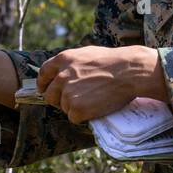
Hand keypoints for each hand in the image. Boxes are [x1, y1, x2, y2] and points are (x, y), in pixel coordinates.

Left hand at [38, 45, 164, 122]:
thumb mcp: (87, 54)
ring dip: (75, 107)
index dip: (44, 84)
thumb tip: (63, 72)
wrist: (129, 71)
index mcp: (62, 60)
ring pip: (63, 107)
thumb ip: (71, 63)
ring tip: (93, 100)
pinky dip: (83, 116)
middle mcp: (61, 76)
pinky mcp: (76, 108)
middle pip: (49, 95)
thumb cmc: (114, 62)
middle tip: (75, 100)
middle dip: (59, 99)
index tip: (46, 90)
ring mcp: (67, 93)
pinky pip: (73, 118)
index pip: (44, 74)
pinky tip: (95, 108)